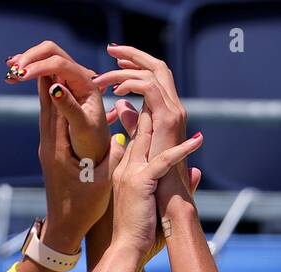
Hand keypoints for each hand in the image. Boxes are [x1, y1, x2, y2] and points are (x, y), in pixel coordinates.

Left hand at [9, 43, 112, 248]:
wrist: (63, 228)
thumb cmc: (83, 209)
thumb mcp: (103, 182)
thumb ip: (113, 156)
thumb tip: (123, 133)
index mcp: (62, 147)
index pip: (57, 106)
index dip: (60, 85)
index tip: (60, 74)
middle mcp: (49, 139)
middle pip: (44, 93)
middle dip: (48, 67)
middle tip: (56, 49)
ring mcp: (46, 141)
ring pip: (44, 99)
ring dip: (50, 75)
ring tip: (59, 54)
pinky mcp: (49, 145)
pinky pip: (49, 110)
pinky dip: (56, 91)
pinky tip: (62, 80)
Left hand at [93, 44, 194, 210]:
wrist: (158, 213)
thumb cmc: (150, 190)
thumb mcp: (138, 152)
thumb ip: (135, 127)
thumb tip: (122, 107)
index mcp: (165, 118)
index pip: (152, 81)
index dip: (135, 67)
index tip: (114, 61)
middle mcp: (172, 113)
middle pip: (157, 69)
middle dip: (135, 56)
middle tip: (113, 49)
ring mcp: (173, 116)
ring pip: (153, 74)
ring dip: (128, 68)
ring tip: (107, 71)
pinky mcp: (168, 122)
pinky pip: (149, 89)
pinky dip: (132, 84)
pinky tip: (115, 92)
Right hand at [110, 111, 203, 259]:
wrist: (126, 250)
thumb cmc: (141, 235)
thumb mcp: (156, 205)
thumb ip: (175, 184)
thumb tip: (196, 172)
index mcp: (126, 171)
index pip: (139, 138)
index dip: (152, 120)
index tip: (167, 109)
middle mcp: (126, 167)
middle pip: (141, 128)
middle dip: (153, 108)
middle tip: (169, 92)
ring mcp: (132, 172)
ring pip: (148, 135)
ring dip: (163, 118)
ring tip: (180, 104)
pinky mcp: (141, 181)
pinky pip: (164, 160)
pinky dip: (183, 149)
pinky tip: (199, 140)